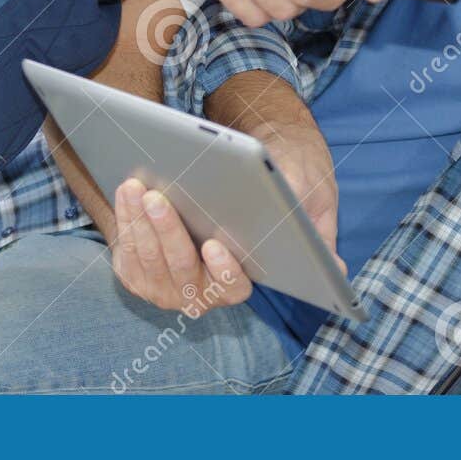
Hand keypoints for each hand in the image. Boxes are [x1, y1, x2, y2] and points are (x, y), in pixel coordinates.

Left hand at [108, 103, 344, 313]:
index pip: (234, 286)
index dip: (223, 270)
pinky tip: (126, 192)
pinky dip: (125, 221)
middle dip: (169, 233)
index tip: (215, 244)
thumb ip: (314, 229)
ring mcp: (169, 286)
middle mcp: (205, 293)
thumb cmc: (285, 179)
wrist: (240, 166)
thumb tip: (335, 269)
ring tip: (138, 186)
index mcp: (245, 279)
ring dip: (140, 224)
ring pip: (151, 262)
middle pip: (183, 271)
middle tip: (158, 198)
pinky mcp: (141, 271)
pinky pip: (129, 254)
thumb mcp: (309, 198)